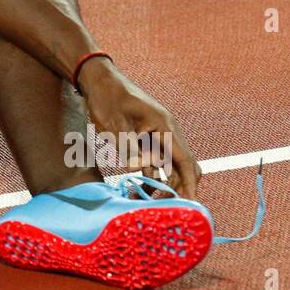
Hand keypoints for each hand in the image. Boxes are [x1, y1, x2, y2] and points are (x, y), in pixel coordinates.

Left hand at [79, 61, 200, 198]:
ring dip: (160, 187)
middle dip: (176, 190)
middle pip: (183, 169)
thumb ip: (131, 150)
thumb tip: (141, 173)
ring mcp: (159, 138)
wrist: (99, 81)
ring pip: (169, 169)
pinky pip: (155, 165)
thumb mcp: (116, 126)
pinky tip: (137, 190)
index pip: (186, 163)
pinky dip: (150, 178)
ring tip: (141, 201)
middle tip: (160, 208)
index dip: (189, 185)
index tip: (190, 206)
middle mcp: (168, 134)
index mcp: (166, 128)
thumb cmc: (107, 98)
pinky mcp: (147, 141)